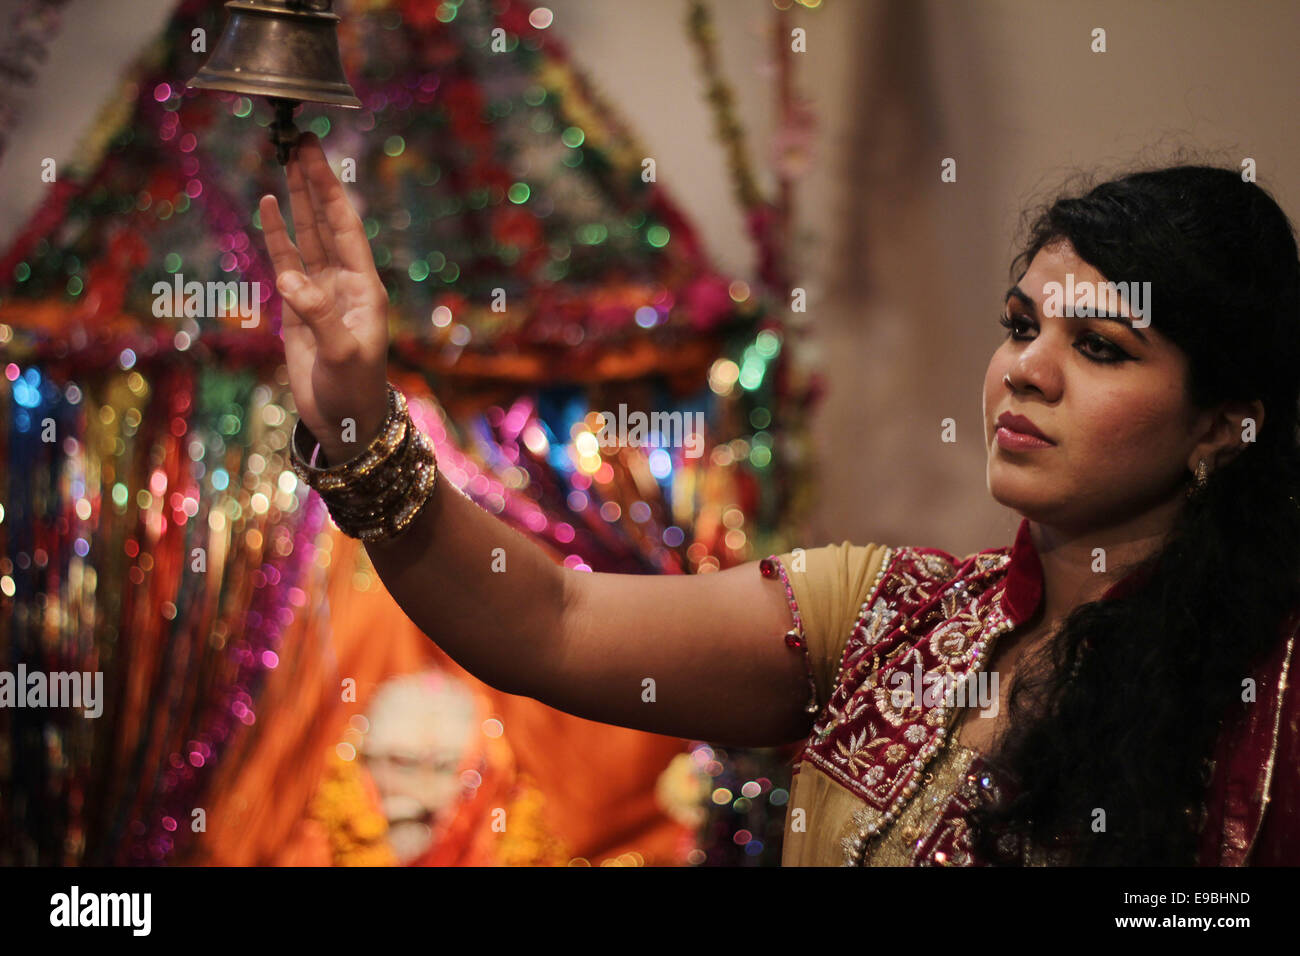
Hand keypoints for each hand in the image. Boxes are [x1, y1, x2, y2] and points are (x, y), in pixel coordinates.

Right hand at [258, 132, 388, 463]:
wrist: (343, 420)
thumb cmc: (353, 389)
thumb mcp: (343, 354)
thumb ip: (320, 315)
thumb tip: (292, 281)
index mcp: (364, 287)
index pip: (345, 228)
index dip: (330, 191)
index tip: (318, 157)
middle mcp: (344, 283)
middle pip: (326, 222)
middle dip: (315, 183)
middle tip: (302, 141)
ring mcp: (320, 292)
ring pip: (306, 236)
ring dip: (298, 201)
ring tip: (287, 161)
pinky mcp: (298, 307)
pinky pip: (286, 262)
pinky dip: (278, 235)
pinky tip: (271, 206)